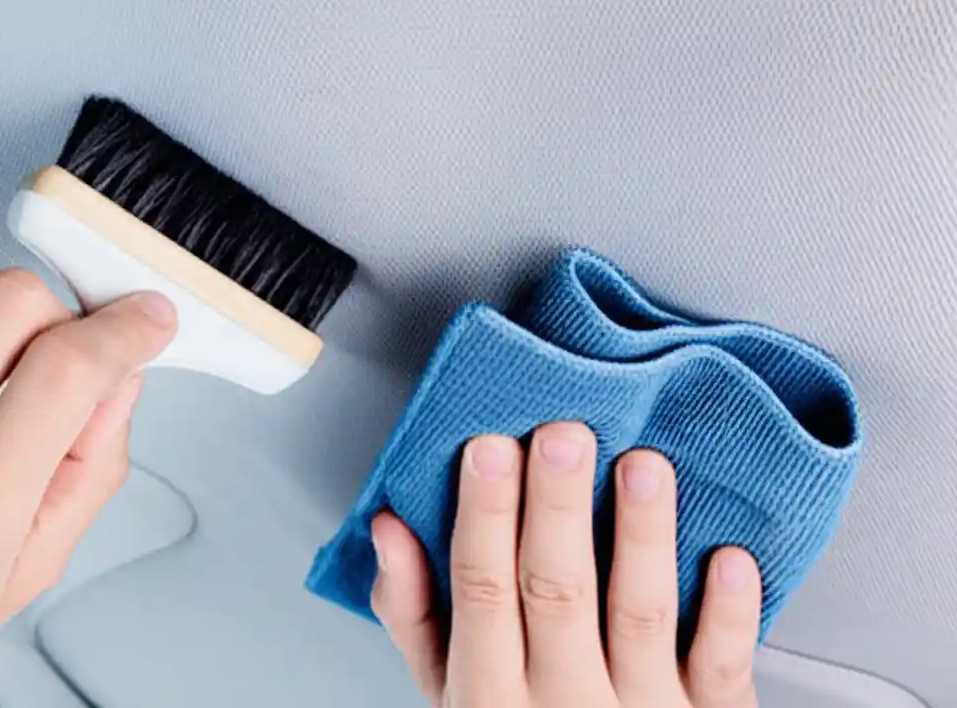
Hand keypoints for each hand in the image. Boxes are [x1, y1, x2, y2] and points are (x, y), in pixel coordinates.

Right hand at [371, 422, 761, 706]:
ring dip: (641, 537)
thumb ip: (416, 615)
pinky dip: (727, 613)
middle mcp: (563, 705)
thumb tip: (390, 530)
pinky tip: (729, 557)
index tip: (487, 449)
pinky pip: (720, 667)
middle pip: (556, 592)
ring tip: (642, 467)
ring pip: (638, 615)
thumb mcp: (450, 692)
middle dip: (556, 509)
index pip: (482, 591)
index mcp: (490, 695)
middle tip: (560, 437)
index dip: (485, 517)